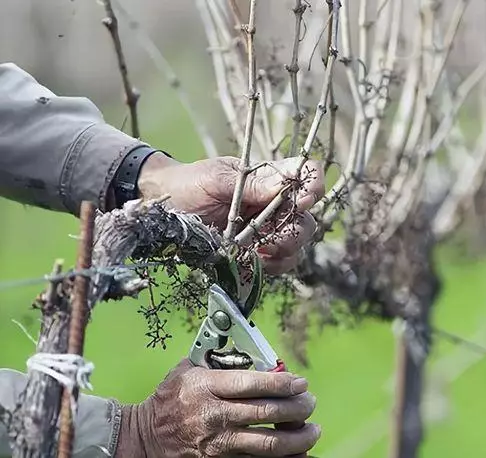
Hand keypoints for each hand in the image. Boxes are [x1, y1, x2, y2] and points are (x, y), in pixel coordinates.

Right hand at [115, 359, 319, 457]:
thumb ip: (217, 359)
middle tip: (310, 402)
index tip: (300, 382)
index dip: (281, 382)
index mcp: (206, 387)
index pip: (251, 384)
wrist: (145, 438)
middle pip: (265, 413)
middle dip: (296, 408)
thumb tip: (253, 352)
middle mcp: (213, 416)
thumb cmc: (170, 398)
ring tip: (313, 429)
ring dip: (297, 438)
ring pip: (267, 445)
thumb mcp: (187, 369)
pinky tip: (299, 453)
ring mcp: (217, 444)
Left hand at [138, 154, 324, 273]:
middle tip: (274, 238)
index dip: (313, 185)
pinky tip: (252, 262)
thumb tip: (285, 184)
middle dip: (297, 230)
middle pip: (307, 218)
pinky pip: (279, 263)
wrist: (163, 211)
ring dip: (285, 251)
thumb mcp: (216, 179)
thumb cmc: (189, 185)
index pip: (306, 174)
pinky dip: (271, 266)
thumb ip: (250, 184)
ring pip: (296, 244)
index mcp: (268, 178)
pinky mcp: (257, 253)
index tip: (304, 199)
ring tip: (260, 252)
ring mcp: (267, 230)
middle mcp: (274, 205)